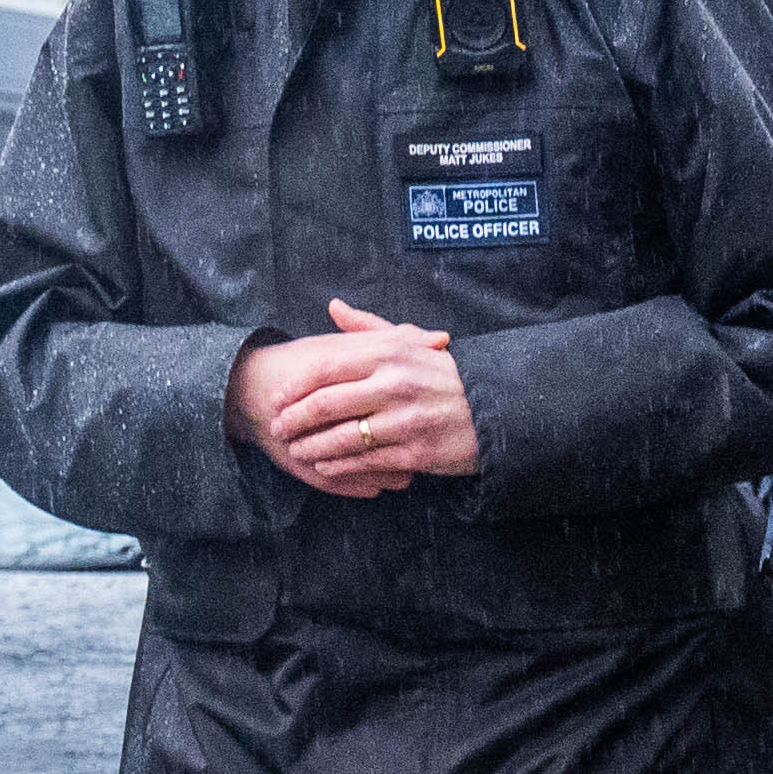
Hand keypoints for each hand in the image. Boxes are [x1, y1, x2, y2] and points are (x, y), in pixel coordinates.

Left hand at [251, 298, 475, 496]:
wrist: (496, 409)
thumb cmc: (445, 376)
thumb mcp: (411, 342)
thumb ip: (368, 327)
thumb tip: (333, 306)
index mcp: (390, 354)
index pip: (326, 369)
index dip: (294, 387)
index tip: (277, 398)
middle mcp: (395, 385)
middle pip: (326, 405)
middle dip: (294, 420)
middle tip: (278, 428)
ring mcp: (405, 421)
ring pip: (341, 438)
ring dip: (311, 447)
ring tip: (296, 451)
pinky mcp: (416, 452)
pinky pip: (366, 461)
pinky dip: (339, 466)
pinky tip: (325, 466)